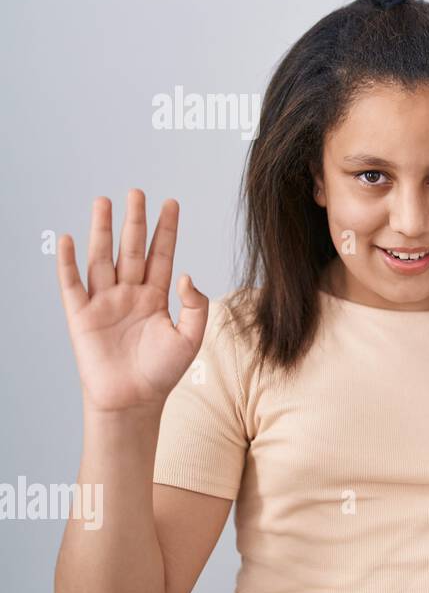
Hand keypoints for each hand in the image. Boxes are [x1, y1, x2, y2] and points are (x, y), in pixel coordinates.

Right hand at [56, 189, 208, 412]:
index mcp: (156, 297)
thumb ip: (196, 306)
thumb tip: (187, 275)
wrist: (133, 400)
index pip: (162, 254)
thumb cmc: (162, 372)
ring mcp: (104, 302)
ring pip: (102, 258)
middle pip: (132, 248)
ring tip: (104, 201)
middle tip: (137, 191)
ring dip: (102, 230)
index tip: (171, 203)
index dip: (166, 229)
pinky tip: (69, 239)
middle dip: (134, 220)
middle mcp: (130, 294)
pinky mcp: (81, 316)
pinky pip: (72, 284)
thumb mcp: (190, 338)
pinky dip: (68, 262)